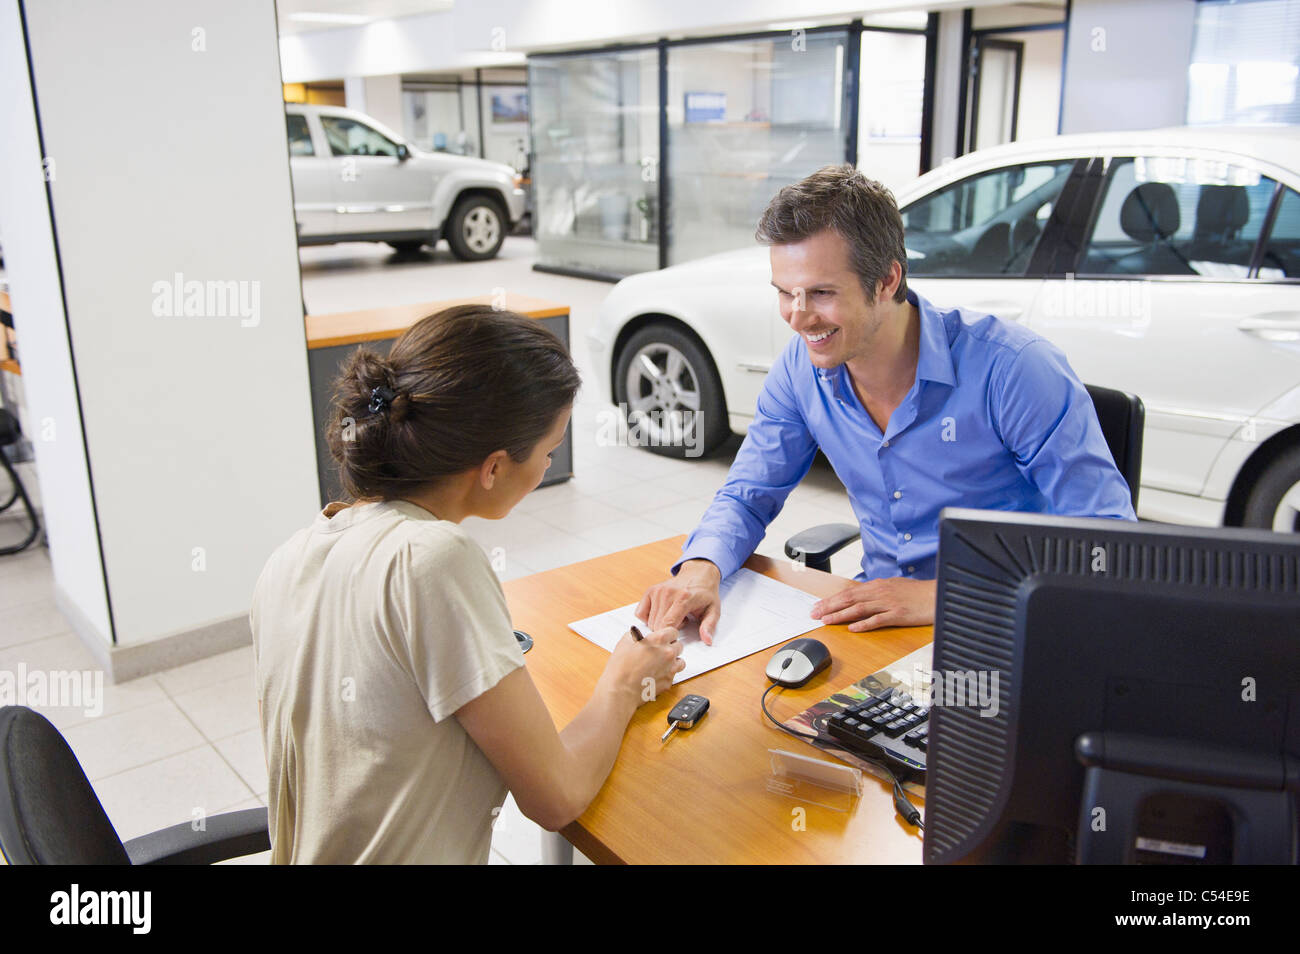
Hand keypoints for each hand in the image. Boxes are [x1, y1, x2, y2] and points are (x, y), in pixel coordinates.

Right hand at [602, 625, 684, 703]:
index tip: (663, 638)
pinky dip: (668, 673)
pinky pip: (674, 674)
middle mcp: (668, 653)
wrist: (621, 690)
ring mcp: (670, 668)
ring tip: (661, 662)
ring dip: (673, 660)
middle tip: (659, 651)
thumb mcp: (624, 642)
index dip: (667, 634)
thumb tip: (639, 635)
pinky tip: (657, 673)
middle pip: (679, 646)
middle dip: (671, 647)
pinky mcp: (669, 682)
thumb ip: (636, 635)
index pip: (673, 631)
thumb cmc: (621, 668)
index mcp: (659, 640)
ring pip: (680, 661)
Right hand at [634, 560, 722, 644]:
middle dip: (666, 631)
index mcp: (683, 598)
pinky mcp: (650, 591)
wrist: (699, 573)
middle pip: (657, 626)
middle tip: (680, 623)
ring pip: (649, 621)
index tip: (677, 639)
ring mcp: (657, 591)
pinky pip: (640, 613)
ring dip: (660, 624)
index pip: (668, 625)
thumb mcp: (713, 610)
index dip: (670, 637)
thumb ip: (709, 626)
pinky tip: (661, 614)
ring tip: (673, 617)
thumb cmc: (705, 593)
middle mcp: (668, 593)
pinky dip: (648, 618)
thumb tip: (707, 640)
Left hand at [810, 577, 936, 631]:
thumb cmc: (918, 592)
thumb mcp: (894, 587)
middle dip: (830, 606)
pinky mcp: (898, 614)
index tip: (818, 605)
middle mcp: (880, 592)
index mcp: (878, 585)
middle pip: (849, 599)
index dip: (832, 599)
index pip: (849, 592)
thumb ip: (877, 591)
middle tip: (814, 613)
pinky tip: (853, 628)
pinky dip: (864, 624)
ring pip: (859, 609)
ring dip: (840, 615)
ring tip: (826, 620)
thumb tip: (861, 596)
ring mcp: (888, 603)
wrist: (938, 595)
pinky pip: (878, 620)